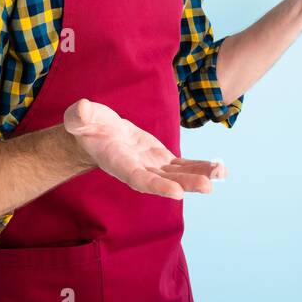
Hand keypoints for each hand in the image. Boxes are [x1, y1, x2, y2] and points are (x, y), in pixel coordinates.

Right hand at [62, 98, 226, 199]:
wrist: (96, 134)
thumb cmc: (86, 126)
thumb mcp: (80, 118)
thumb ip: (81, 116)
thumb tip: (81, 108)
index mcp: (118, 163)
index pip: (138, 178)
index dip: (157, 186)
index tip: (176, 192)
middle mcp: (138, 170)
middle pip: (164, 180)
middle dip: (186, 183)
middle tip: (208, 186)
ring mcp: (151, 166)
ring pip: (177, 175)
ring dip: (198, 176)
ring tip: (220, 175)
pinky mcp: (161, 159)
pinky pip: (182, 166)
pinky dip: (199, 167)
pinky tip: (218, 169)